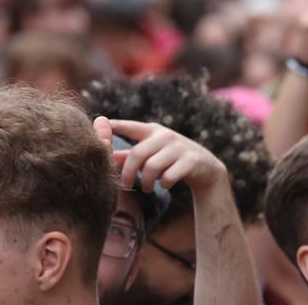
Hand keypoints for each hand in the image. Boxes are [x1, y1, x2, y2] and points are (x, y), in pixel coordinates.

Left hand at [108, 119, 228, 192]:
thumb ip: (129, 156)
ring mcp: (180, 147)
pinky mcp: (191, 160)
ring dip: (146, 182)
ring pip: (152, 167)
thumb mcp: (152, 154)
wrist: (206, 167)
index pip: (132, 127)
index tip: (101, 120)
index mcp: (153, 131)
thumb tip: (107, 157)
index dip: (117, 125)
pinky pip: (169, 176)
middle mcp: (166, 136)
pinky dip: (164, 184)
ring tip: (147, 188)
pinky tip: (165, 184)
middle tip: (126, 185)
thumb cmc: (171, 160)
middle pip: (137, 154)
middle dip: (128, 173)